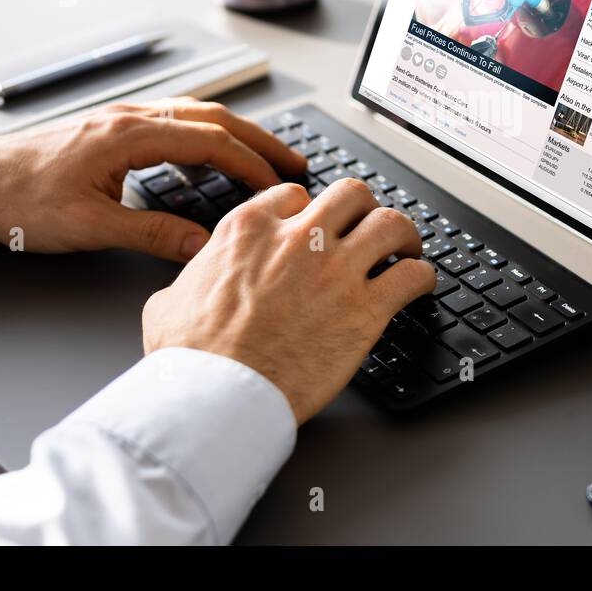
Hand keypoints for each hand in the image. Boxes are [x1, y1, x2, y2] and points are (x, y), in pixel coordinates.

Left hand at [0, 98, 305, 261]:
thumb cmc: (18, 200)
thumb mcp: (90, 227)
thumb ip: (153, 233)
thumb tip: (203, 245)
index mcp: (129, 136)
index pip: (211, 142)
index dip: (252, 164)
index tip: (281, 185)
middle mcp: (130, 119)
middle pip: (214, 119)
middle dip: (259, 140)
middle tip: (294, 162)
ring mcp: (121, 120)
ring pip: (196, 116)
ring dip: (236, 135)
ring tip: (265, 157)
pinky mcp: (111, 130)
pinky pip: (174, 122)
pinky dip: (206, 135)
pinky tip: (209, 156)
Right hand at [142, 178, 436, 422]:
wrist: (215, 395)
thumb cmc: (190, 357)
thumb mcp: (169, 299)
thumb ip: (192, 278)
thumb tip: (189, 285)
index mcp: (250, 230)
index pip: (294, 194)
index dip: (310, 209)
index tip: (317, 226)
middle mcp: (298, 239)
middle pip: (350, 194)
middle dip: (362, 209)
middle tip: (367, 227)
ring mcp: (336, 270)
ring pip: (390, 223)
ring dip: (403, 234)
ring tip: (407, 247)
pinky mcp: (365, 308)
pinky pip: (412, 275)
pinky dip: (422, 277)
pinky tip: (419, 285)